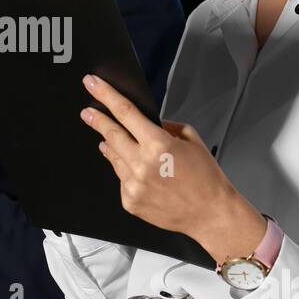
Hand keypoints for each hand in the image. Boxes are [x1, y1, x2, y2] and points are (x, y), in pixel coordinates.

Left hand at [78, 73, 265, 265]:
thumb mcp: (191, 140)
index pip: (124, 112)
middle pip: (110, 134)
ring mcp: (133, 185)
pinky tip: (137, 171)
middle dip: (97, 120)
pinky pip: (120, 179)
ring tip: (110, 140)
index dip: (105, 95)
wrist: (211, 214)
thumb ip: (165, 127)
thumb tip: (146, 122)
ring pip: (113, 157)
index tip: (92, 84)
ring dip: (111, 146)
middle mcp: (142, 164)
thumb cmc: (206, 178)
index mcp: (158, 144)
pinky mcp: (130, 201)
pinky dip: (125, 171)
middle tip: (87, 113)